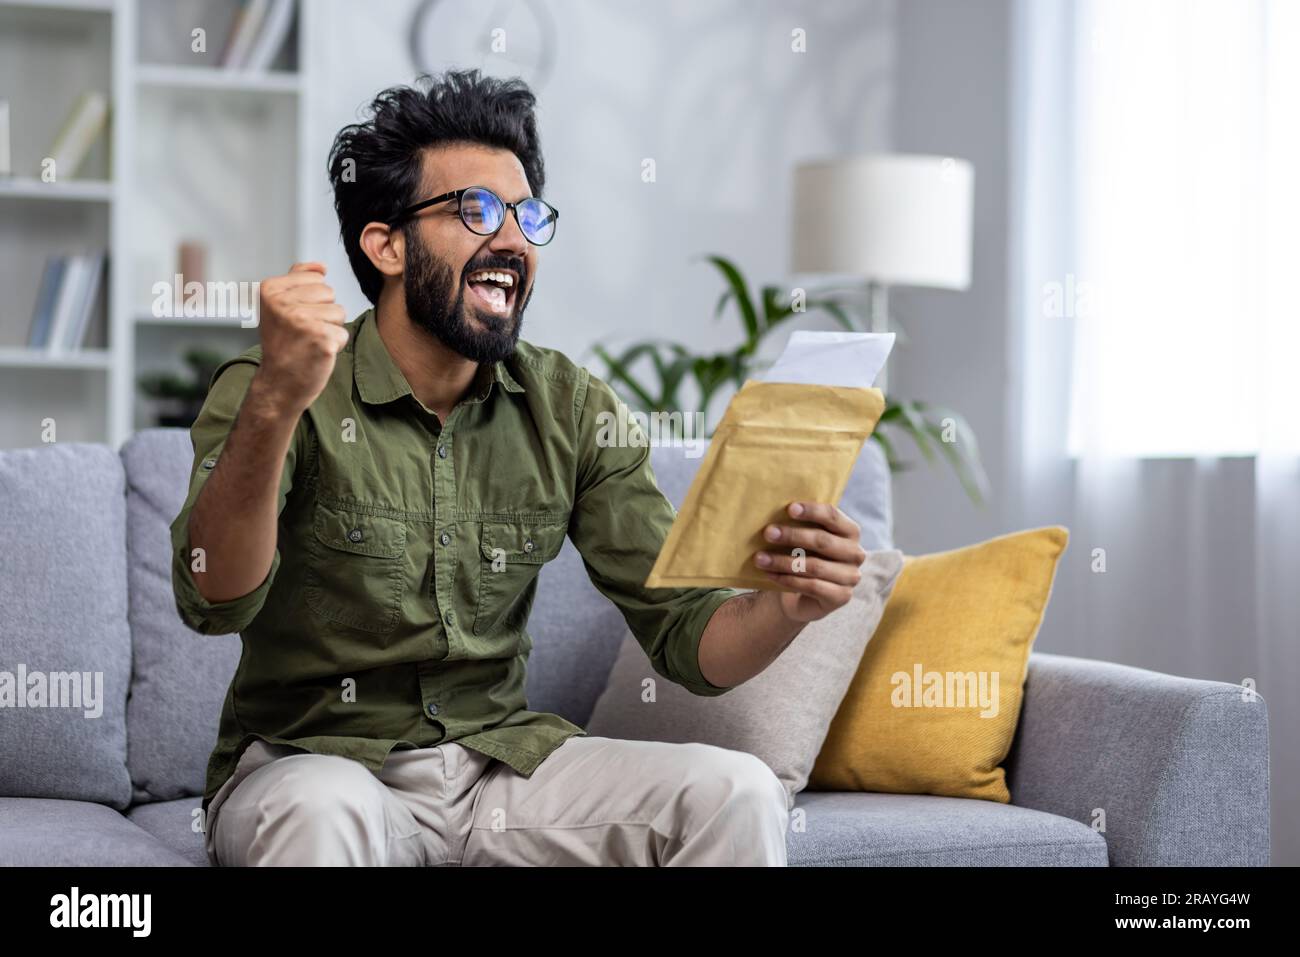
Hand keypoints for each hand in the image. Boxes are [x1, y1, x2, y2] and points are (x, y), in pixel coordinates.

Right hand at [253, 261, 349, 413]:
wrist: (279, 384)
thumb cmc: (283, 344)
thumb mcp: (279, 306)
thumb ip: (298, 279)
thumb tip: (321, 266)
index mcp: (271, 289)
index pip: (316, 278)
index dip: (312, 300)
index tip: (293, 318)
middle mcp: (283, 303)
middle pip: (329, 292)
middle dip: (323, 313)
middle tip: (303, 332)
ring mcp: (301, 321)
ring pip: (339, 312)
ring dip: (330, 329)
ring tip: (309, 342)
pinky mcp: (320, 339)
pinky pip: (343, 333)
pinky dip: (335, 345)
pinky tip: (316, 353)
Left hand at [753, 502, 866, 623]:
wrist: (802, 595)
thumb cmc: (802, 557)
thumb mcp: (802, 539)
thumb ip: (797, 524)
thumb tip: (770, 507)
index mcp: (850, 531)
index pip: (832, 516)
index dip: (811, 511)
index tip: (789, 508)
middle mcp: (855, 553)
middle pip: (822, 541)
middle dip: (793, 536)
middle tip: (767, 533)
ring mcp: (851, 576)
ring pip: (814, 566)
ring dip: (783, 561)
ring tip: (760, 558)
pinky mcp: (841, 596)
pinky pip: (812, 586)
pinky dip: (788, 579)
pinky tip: (769, 574)